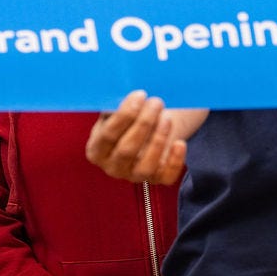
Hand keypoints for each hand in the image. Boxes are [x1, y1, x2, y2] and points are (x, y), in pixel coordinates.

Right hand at [86, 91, 201, 184]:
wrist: (144, 133)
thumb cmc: (127, 120)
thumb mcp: (115, 113)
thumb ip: (116, 108)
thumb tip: (129, 99)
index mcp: (96, 150)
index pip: (108, 136)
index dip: (124, 115)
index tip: (139, 95)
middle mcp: (112, 167)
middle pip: (127, 150)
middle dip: (143, 124)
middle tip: (156, 102)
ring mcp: (134, 176)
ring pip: (146, 165)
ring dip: (158, 140)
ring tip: (167, 118)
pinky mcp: (156, 180)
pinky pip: (167, 176)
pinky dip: (175, 161)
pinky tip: (180, 142)